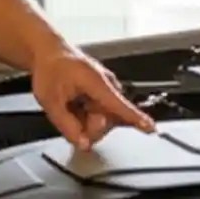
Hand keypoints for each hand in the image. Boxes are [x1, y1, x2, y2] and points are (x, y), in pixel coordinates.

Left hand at [31, 48, 155, 150]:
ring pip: (104, 120)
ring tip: (71, 104)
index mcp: (96, 82)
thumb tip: (83, 145)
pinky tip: (76, 104)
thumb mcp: (50, 101)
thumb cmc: (50, 69)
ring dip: (86, 120)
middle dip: (88, 126)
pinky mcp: (105, 93)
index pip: (118, 105)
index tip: (150, 128)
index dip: (134, 118)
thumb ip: (67, 125)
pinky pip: (101, 113)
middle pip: (108, 122)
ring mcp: (108, 88)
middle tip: (68, 114)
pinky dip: (87, 114)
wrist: (49, 53)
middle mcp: (108, 85)